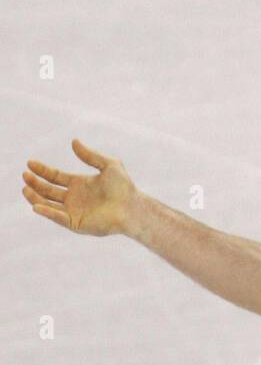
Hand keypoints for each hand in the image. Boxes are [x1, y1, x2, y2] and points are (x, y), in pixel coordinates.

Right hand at [22, 138, 137, 236]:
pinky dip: (46, 212)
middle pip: (48, 190)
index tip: (30, 163)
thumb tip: (74, 141)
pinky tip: (36, 205)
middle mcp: (73, 197)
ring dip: (35, 197)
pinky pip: (57, 217)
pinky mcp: (75, 223)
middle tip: (24, 174)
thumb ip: (90, 155)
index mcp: (79, 183)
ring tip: (25, 188)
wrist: (132, 207)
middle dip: (35, 182)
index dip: (42, 170)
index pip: (55, 176)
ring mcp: (73, 211)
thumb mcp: (108, 164)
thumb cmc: (124, 186)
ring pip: (48, 204)